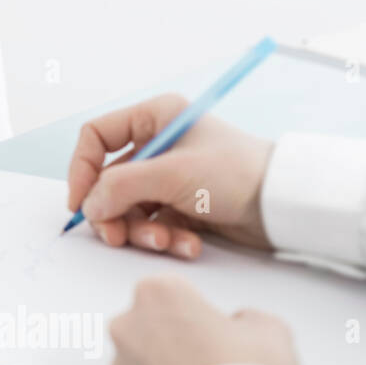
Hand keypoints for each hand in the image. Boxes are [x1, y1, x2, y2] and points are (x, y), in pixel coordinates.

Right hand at [66, 94, 275, 259]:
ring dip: (141, 232)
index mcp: (154, 118)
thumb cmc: (236, 173)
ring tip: (166, 243)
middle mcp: (157, 145)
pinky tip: (187, 245)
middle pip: (108, 181)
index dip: (82, 169)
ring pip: (128, 208)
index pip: (96, 137)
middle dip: (114, 213)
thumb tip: (88, 207)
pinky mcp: (180, 205)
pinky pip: (152, 224)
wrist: (285, 206)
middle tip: (117, 236)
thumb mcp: (172, 175)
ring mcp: (168, 177)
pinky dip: (164, 238)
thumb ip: (120, 188)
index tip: (80, 203)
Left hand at [110, 275, 299, 364]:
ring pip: (142, 361)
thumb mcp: (270, 330)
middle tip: (210, 361)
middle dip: (175, 338)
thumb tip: (239, 327)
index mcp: (157, 294)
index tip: (216, 330)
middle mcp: (127, 326)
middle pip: (150, 324)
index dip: (198, 311)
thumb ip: (247, 319)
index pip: (173, 291)